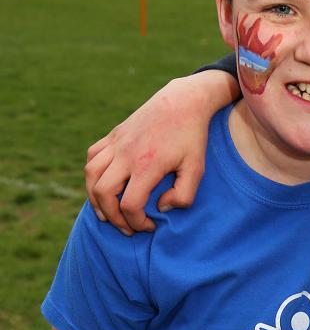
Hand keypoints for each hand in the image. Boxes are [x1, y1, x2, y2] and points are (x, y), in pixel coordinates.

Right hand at [85, 72, 236, 233]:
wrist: (182, 102)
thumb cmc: (192, 137)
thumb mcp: (197, 169)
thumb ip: (184, 195)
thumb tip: (160, 208)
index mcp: (147, 165)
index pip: (129, 205)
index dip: (136, 223)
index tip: (149, 227)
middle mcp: (126, 154)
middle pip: (103, 193)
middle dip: (112, 218)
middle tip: (127, 228)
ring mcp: (116, 143)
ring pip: (91, 175)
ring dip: (95, 199)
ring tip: (108, 213)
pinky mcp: (113, 135)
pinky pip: (92, 157)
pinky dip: (92, 175)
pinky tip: (103, 185)